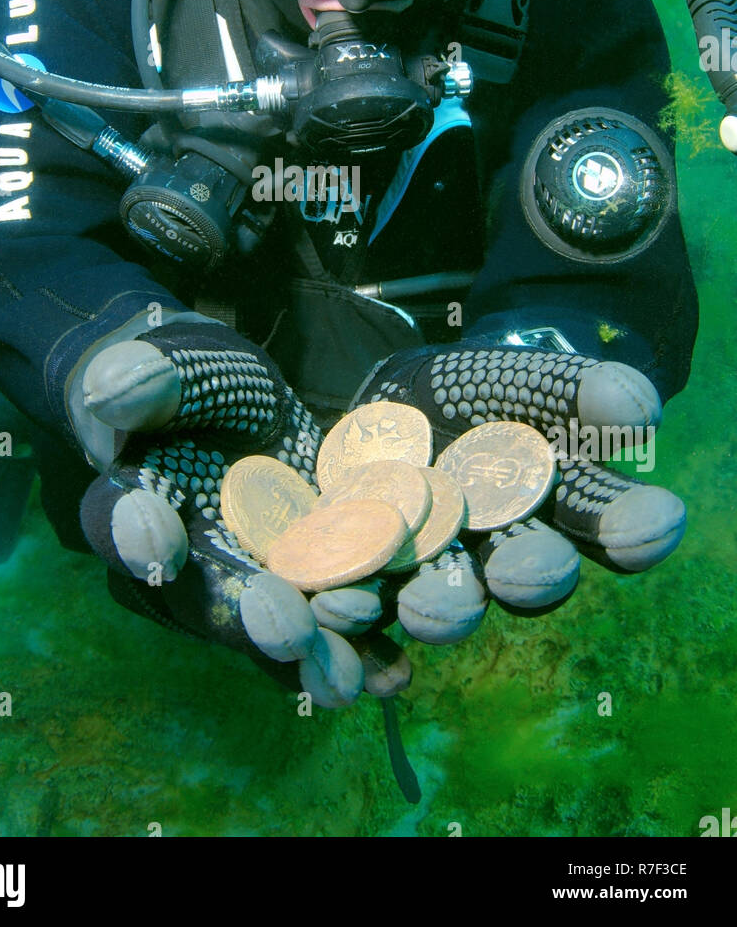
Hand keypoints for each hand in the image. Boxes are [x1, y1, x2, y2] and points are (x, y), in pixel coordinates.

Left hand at [352, 340, 685, 629]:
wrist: (382, 402)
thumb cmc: (468, 391)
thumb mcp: (516, 377)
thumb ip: (575, 390)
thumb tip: (640, 409)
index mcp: (558, 510)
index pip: (608, 523)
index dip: (634, 527)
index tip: (661, 519)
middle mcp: (503, 558)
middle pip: (525, 574)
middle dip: (530, 574)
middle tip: (526, 571)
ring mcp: (436, 578)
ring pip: (445, 603)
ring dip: (439, 609)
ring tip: (426, 606)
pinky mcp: (368, 586)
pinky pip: (364, 620)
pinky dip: (355, 627)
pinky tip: (343, 618)